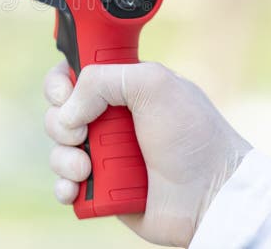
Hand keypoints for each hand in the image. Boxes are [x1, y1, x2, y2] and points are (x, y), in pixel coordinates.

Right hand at [44, 60, 251, 246]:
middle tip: (82, 133)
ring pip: (58, 150)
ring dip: (64, 159)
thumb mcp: (154, 83)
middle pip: (59, 113)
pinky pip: (65, 186)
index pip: (74, 74)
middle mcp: (110, 119)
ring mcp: (105, 155)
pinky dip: (65, 187)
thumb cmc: (194, 137)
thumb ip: (102, 79)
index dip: (60, 83)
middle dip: (60, 123)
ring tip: (87, 169)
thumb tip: (68, 112)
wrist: (211, 195)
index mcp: (123, 88)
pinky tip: (77, 188)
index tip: (65, 94)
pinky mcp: (102, 189)